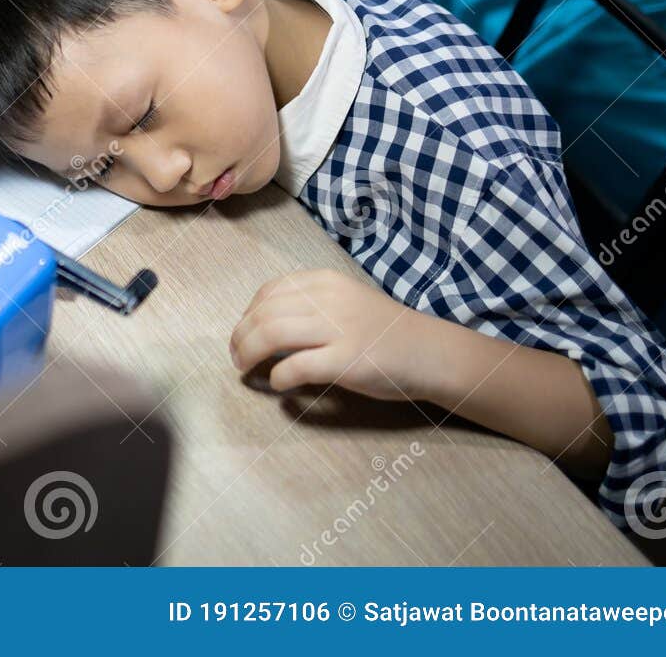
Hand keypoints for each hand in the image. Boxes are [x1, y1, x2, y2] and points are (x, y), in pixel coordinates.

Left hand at [229, 268, 440, 401]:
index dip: (247, 315)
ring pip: (271, 334)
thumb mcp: (346, 301)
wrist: (430, 352)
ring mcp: (338, 329)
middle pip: (263, 314)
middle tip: (235, 357)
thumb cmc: (384, 330)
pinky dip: (278, 376)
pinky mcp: (346, 360)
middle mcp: (328, 299)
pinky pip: (296, 366)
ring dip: (248, 354)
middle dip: (240, 337)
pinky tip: (278, 384)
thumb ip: (310, 304)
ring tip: (245, 369)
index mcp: (325, 281)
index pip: (268, 292)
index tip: (242, 333)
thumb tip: (263, 323)